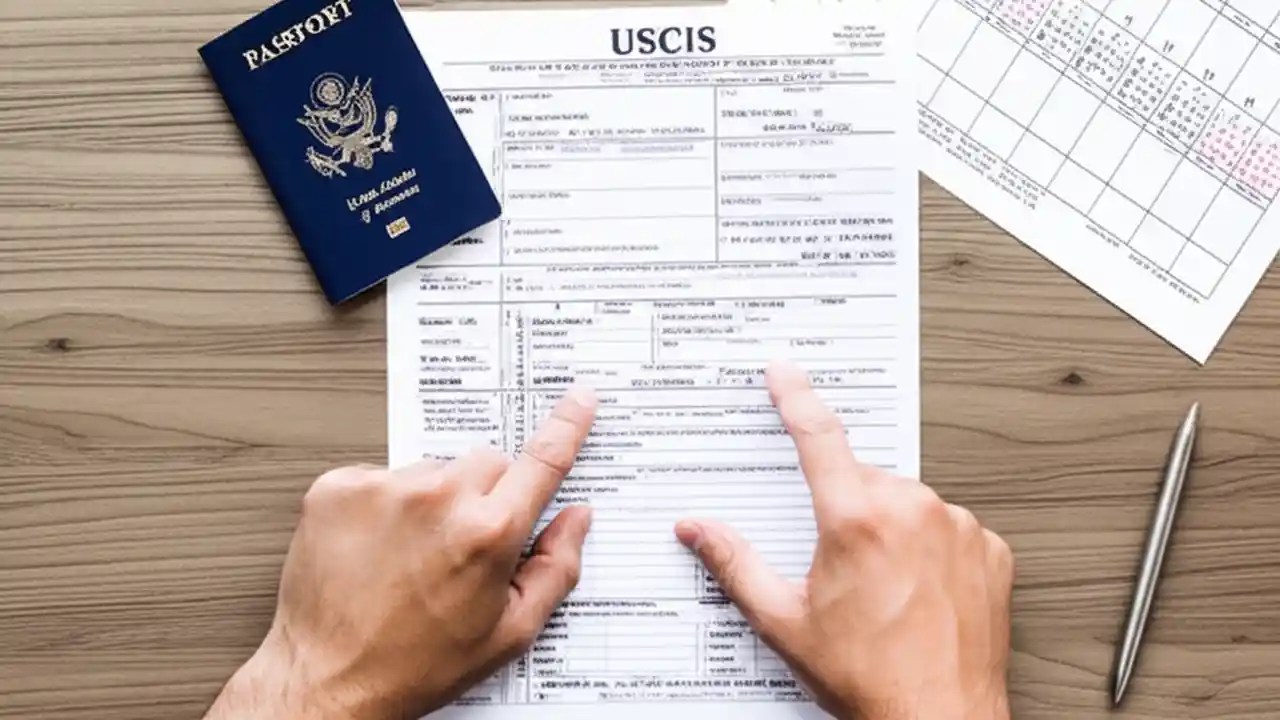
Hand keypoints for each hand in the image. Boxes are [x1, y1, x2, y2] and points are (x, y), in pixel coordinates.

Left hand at [204, 388, 597, 719]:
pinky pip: (381, 476)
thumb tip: (576, 519)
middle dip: (486, 494)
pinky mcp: (338, 488)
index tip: (579, 400)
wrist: (327, 679)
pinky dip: (384, 504)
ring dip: (432, 500)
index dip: (567, 426)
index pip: (543, 461)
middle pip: (486, 462)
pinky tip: (377, 547)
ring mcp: (384, 488)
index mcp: (488, 532)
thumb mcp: (509, 632)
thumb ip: (555, 568)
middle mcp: (439, 499)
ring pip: (433, 469)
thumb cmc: (416, 664)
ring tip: (411, 554)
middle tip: (464, 544)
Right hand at [675, 362, 1013, 719]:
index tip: (784, 372)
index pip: (817, 436)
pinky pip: (950, 529)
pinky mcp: (989, 550)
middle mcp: (910, 512)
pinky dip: (931, 549)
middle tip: (840, 566)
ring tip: (884, 591)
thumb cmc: (868, 678)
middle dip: (846, 509)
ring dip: (891, 529)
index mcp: (854, 521)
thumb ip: (734, 564)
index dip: (796, 397)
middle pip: (864, 479)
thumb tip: (697, 530)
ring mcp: (956, 528)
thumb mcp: (784, 621)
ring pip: (909, 503)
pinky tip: (918, 591)